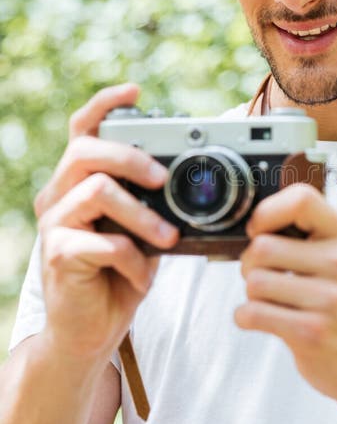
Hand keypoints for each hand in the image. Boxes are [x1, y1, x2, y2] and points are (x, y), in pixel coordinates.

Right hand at [35, 84, 178, 364]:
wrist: (89, 333)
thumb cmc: (118, 277)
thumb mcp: (142, 233)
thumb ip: (154, 205)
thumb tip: (194, 181)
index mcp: (79, 183)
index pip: (82, 131)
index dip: (104, 105)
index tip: (134, 90)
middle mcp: (59, 197)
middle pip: (85, 152)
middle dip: (131, 157)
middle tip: (163, 178)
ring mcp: (55, 226)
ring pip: (97, 193)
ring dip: (142, 216)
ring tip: (169, 240)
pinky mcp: (58, 256)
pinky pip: (103, 243)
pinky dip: (134, 260)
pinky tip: (142, 278)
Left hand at [236, 184, 336, 423]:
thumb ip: (310, 236)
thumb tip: (254, 222)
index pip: (300, 199)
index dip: (267, 212)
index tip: (259, 231)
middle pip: (262, 247)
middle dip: (251, 265)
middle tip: (267, 278)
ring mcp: (329, 299)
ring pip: (253, 282)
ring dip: (252, 294)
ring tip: (274, 302)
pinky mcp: (310, 332)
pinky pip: (251, 313)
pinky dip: (247, 318)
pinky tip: (266, 321)